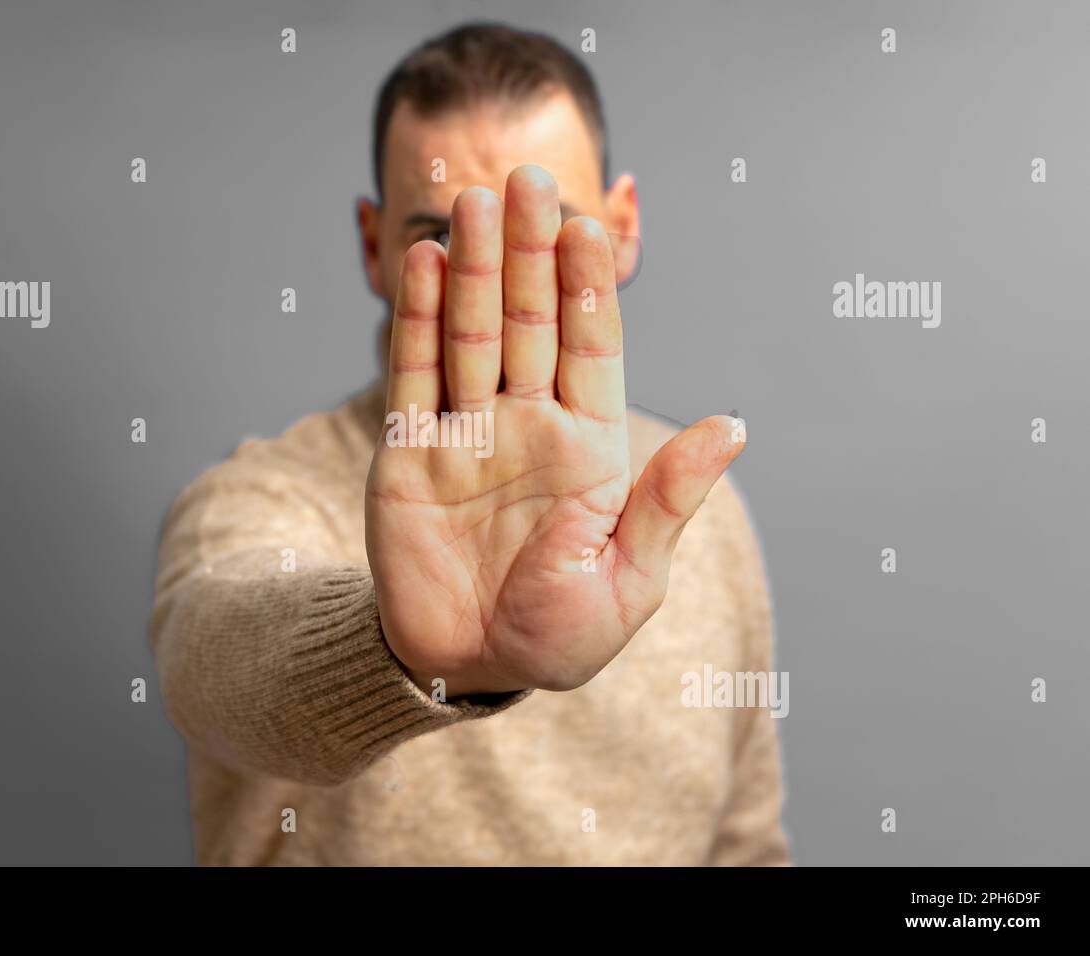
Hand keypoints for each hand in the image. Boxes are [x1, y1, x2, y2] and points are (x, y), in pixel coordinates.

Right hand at [366, 165, 742, 696]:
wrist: (469, 668)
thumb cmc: (560, 635)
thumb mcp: (629, 578)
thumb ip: (667, 498)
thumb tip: (735, 425)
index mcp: (589, 446)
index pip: (593, 347)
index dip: (590, 287)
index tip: (587, 226)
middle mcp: (529, 424)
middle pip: (530, 321)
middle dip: (529, 252)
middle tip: (527, 180)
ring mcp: (468, 433)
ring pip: (471, 333)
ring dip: (471, 268)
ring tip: (471, 201)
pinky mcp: (411, 452)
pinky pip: (415, 375)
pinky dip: (416, 319)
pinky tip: (421, 263)